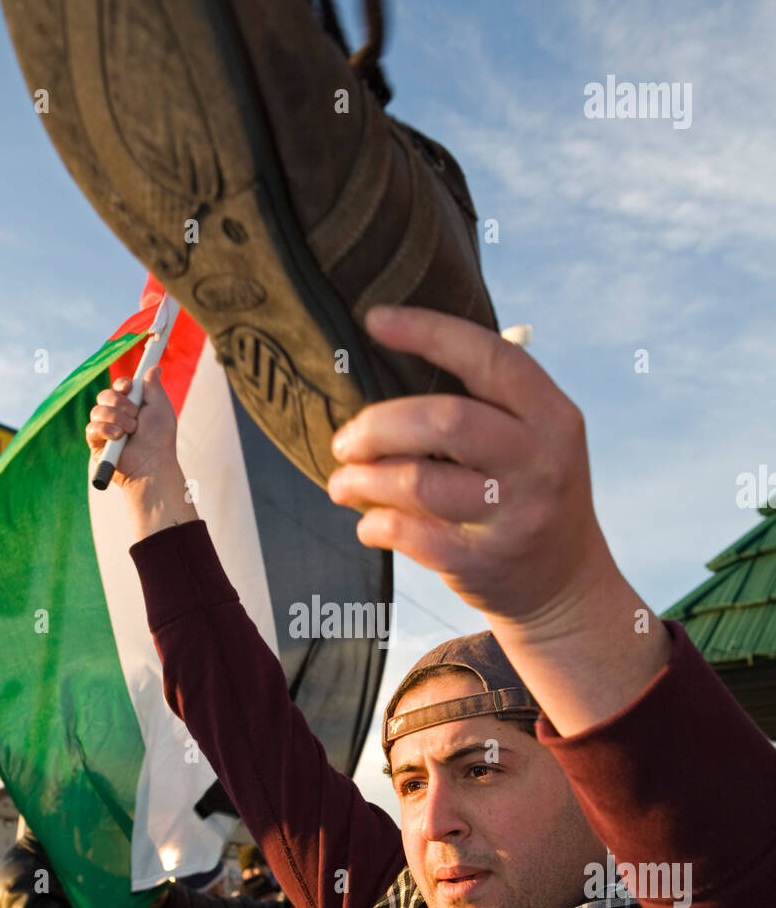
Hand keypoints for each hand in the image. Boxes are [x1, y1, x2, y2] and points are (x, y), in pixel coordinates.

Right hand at [85, 365, 180, 491]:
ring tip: (131, 431)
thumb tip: (154, 367)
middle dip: (119, 402)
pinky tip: (119, 437)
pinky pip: (92, 427)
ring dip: (116, 418)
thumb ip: (153, 387)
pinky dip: (106, 430)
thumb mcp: (160, 408)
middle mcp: (117, 416)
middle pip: (104, 395)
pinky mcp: (96, 443)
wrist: (152, 464)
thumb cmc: (159, 439)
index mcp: (131, 406)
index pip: (118, 387)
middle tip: (135, 416)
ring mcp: (105, 429)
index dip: (121, 384)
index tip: (129, 387)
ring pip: (98, 410)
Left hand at [327, 306, 611, 632]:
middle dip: (378, 426)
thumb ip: (489, 401)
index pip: (490, 358)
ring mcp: (513, 516)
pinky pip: (409, 534)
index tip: (375, 321)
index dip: (428, 333)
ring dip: (363, 480)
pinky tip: (369, 522)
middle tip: (345, 441)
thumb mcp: (537, 439)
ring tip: (342, 482)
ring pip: (417, 482)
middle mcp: (539, 463)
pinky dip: (376, 524)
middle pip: (445, 421)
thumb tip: (395, 358)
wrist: (564, 585)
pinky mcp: (482, 562)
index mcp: (553, 416)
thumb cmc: (530, 494)